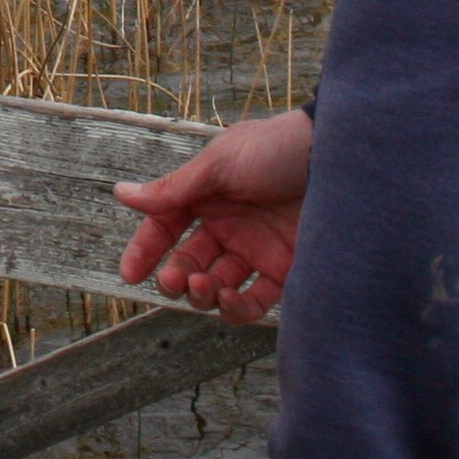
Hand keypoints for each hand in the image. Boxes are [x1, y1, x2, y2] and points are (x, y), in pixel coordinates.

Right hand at [113, 107, 311, 325]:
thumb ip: (173, 189)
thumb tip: (121, 193)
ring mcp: (255, 250)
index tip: (130, 275)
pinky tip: (229, 300)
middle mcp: (228, 225)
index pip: (166, 227)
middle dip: (176, 276)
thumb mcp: (219, 164)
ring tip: (205, 286)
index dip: (146, 250)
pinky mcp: (284, 271)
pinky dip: (236, 308)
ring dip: (203, 293)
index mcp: (207, 195)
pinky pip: (253, 300)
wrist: (337, 160)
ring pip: (216, 285)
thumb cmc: (274, 150)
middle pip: (189, 262)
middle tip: (176, 281)